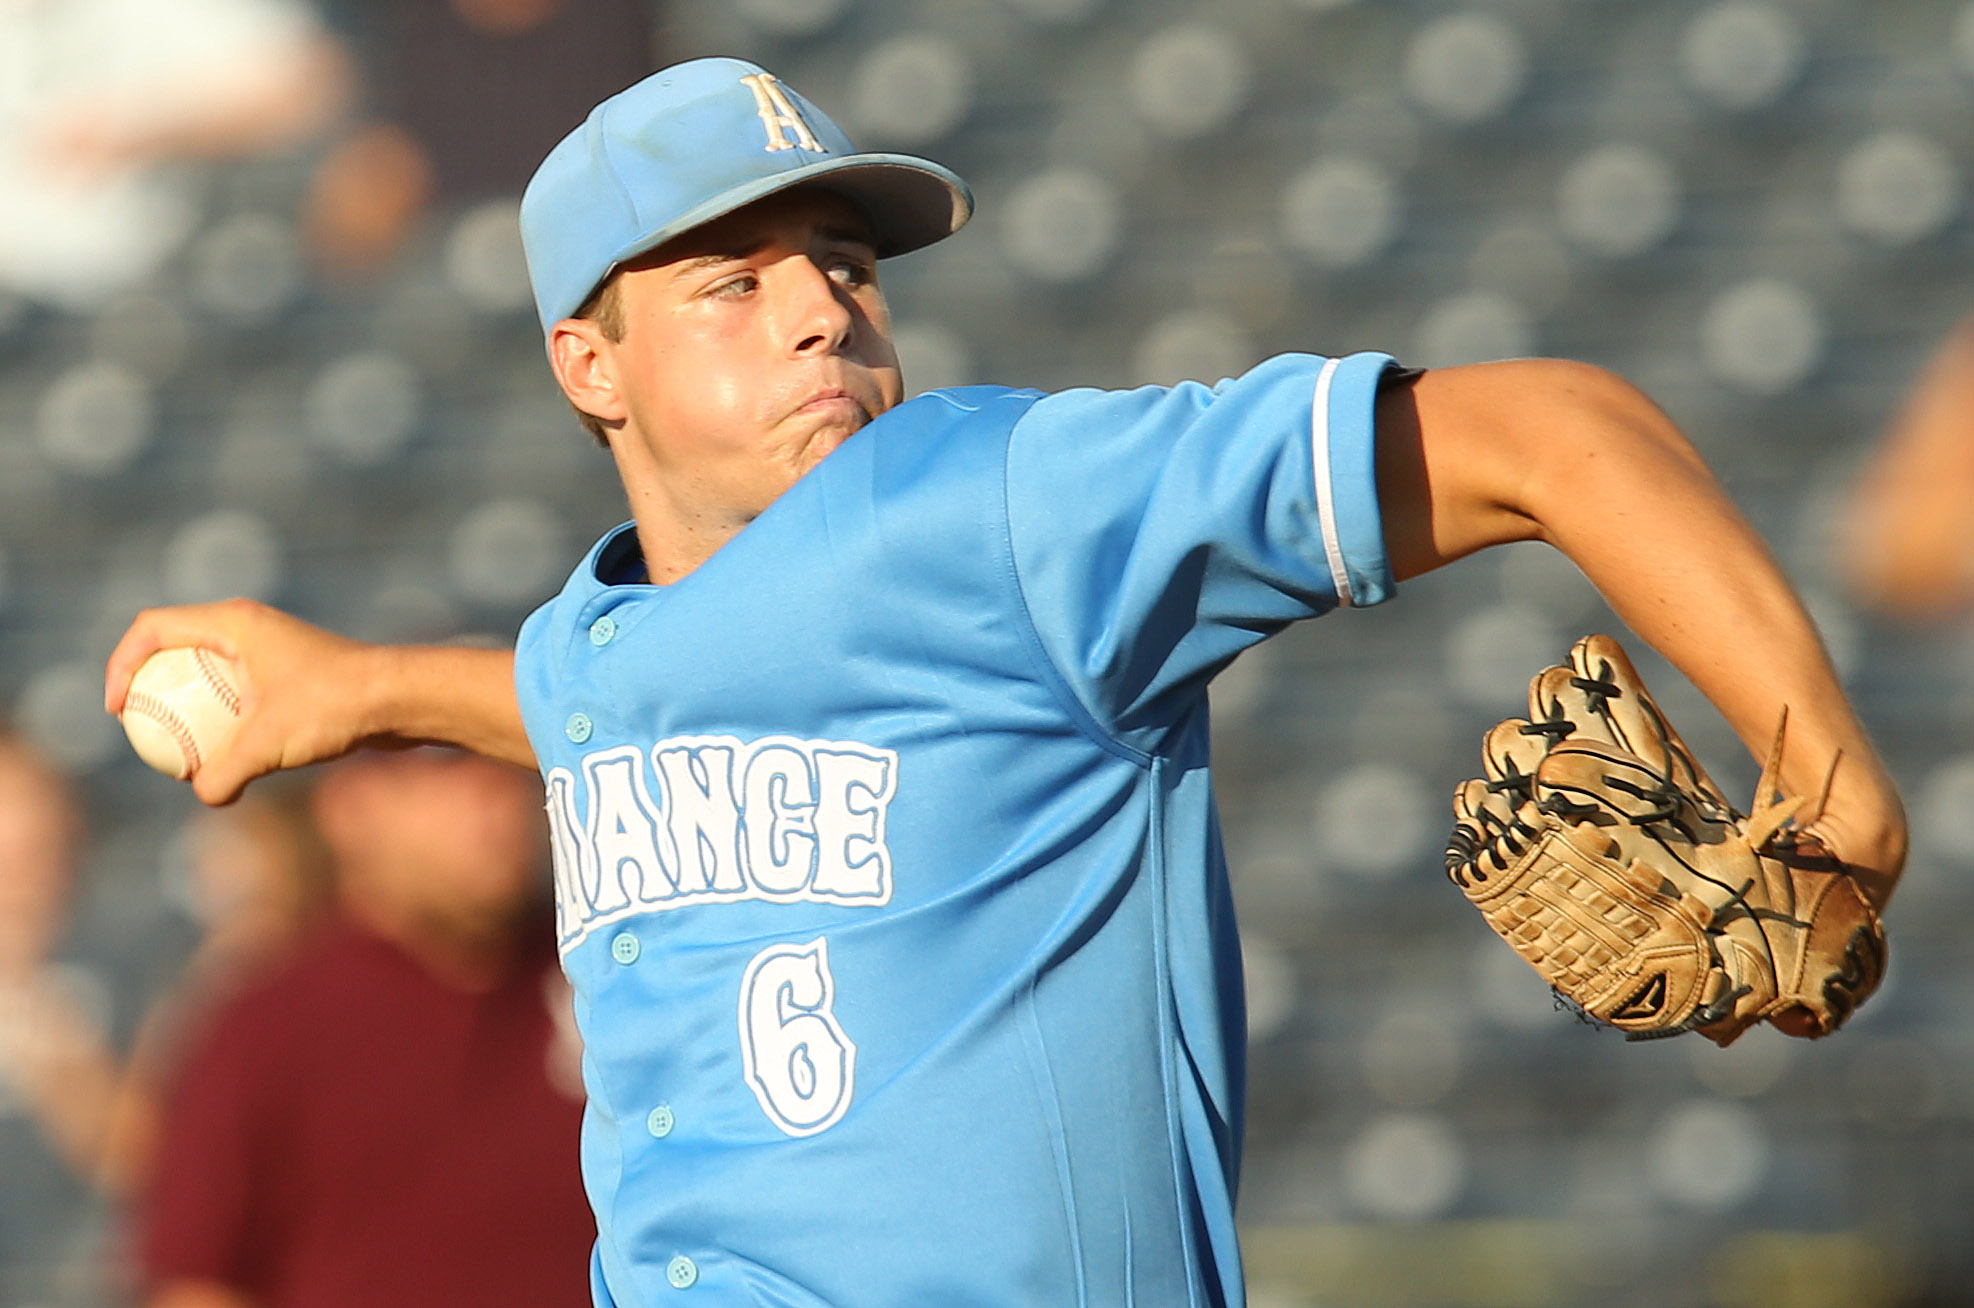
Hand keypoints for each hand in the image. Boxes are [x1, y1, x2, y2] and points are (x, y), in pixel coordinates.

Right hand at [106, 601, 384, 804]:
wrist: (401, 698)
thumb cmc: (335, 706)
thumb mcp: (270, 744)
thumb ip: (225, 773)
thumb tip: (206, 796)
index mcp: (233, 622)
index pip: (152, 628)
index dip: (121, 665)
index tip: (119, 711)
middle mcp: (249, 627)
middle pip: (174, 646)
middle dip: (149, 685)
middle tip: (139, 731)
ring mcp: (271, 649)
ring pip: (209, 672)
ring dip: (187, 707)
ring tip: (179, 753)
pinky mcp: (291, 674)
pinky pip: (239, 693)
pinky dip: (223, 720)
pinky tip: (227, 760)